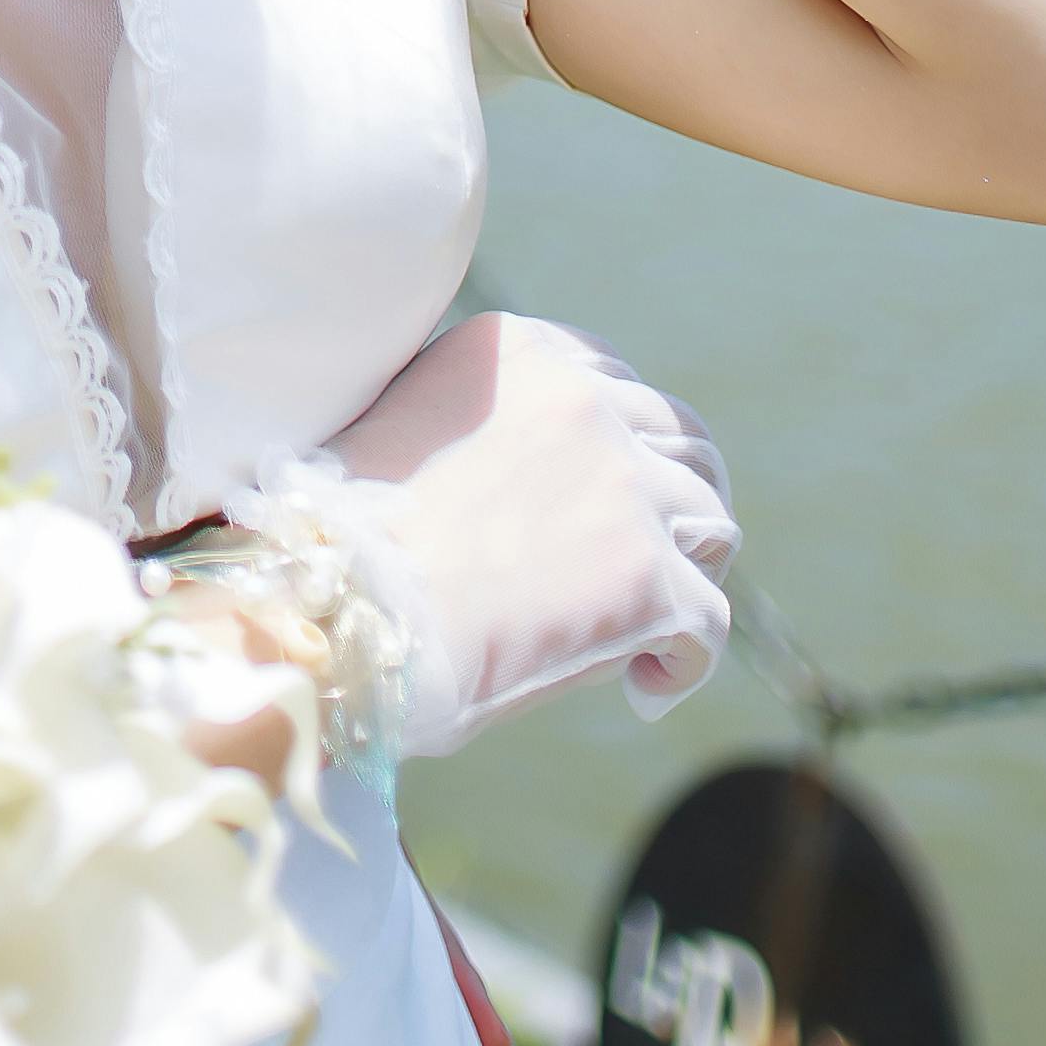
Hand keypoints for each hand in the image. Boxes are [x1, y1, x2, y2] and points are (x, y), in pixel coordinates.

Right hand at [323, 312, 737, 748]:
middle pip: (682, 437)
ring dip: (691, 570)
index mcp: (518, 354)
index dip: (623, 442)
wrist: (334, 608)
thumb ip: (481, 428)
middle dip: (674, 497)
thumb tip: (532, 489)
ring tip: (652, 625)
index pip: (613, 381)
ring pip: (711, 519)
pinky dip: (684, 663)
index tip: (604, 494)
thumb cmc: (339, 542)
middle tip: (651, 558)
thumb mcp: (408, 431)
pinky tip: (643, 691)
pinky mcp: (648, 576)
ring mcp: (625, 485)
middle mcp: (585, 402)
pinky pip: (708, 622)